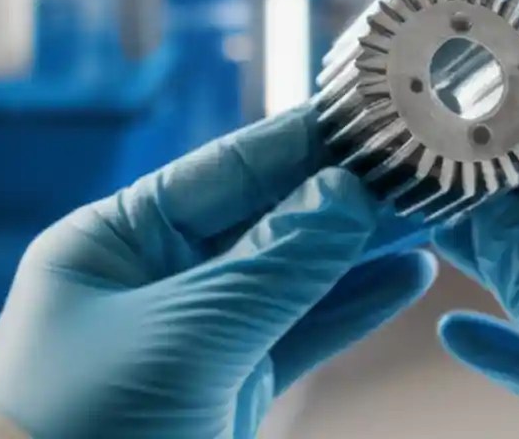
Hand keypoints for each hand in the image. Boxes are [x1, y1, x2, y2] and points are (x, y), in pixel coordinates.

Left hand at [0, 105, 436, 437]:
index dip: (306, 139)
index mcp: (117, 239)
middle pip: (269, 217)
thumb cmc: (88, 431)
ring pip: (295, 274)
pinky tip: (408, 275)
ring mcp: (197, 332)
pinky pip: (303, 331)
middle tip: (422, 161)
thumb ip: (278, 262)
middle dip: (347, 192)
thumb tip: (350, 191)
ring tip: (430, 210)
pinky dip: (356, 306)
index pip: (229, 167)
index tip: (375, 111)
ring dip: (363, 246)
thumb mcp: (190, 335)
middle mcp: (157, 275)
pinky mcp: (229, 385)